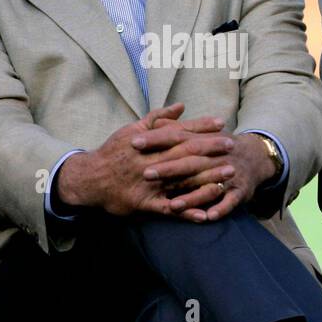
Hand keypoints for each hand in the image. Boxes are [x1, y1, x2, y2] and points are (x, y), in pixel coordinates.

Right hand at [55, 103, 231, 216]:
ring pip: (181, 180)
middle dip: (210, 149)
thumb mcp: (132, 130)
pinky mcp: (143, 203)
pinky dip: (186, 212)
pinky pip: (168, 209)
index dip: (201, 127)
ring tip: (228, 177)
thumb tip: (180, 106)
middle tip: (232, 146)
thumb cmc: (113, 152)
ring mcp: (148, 182)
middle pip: (185, 153)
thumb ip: (157, 119)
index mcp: (147, 141)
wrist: (89, 178)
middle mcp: (149, 160)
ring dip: (206, 179)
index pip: (179, 131)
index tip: (222, 124)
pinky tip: (204, 215)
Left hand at [140, 132, 276, 221]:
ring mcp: (229, 174)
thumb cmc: (219, 147)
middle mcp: (215, 157)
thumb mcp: (201, 134)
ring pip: (208, 186)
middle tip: (145, 174)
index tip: (134, 142)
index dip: (156, 139)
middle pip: (190, 162)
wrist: (255, 157)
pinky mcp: (239, 191)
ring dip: (192, 197)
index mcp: (203, 141)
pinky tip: (207, 218)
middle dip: (168, 168)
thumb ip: (176, 129)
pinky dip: (220, 209)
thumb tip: (153, 122)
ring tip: (174, 205)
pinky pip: (230, 202)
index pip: (177, 137)